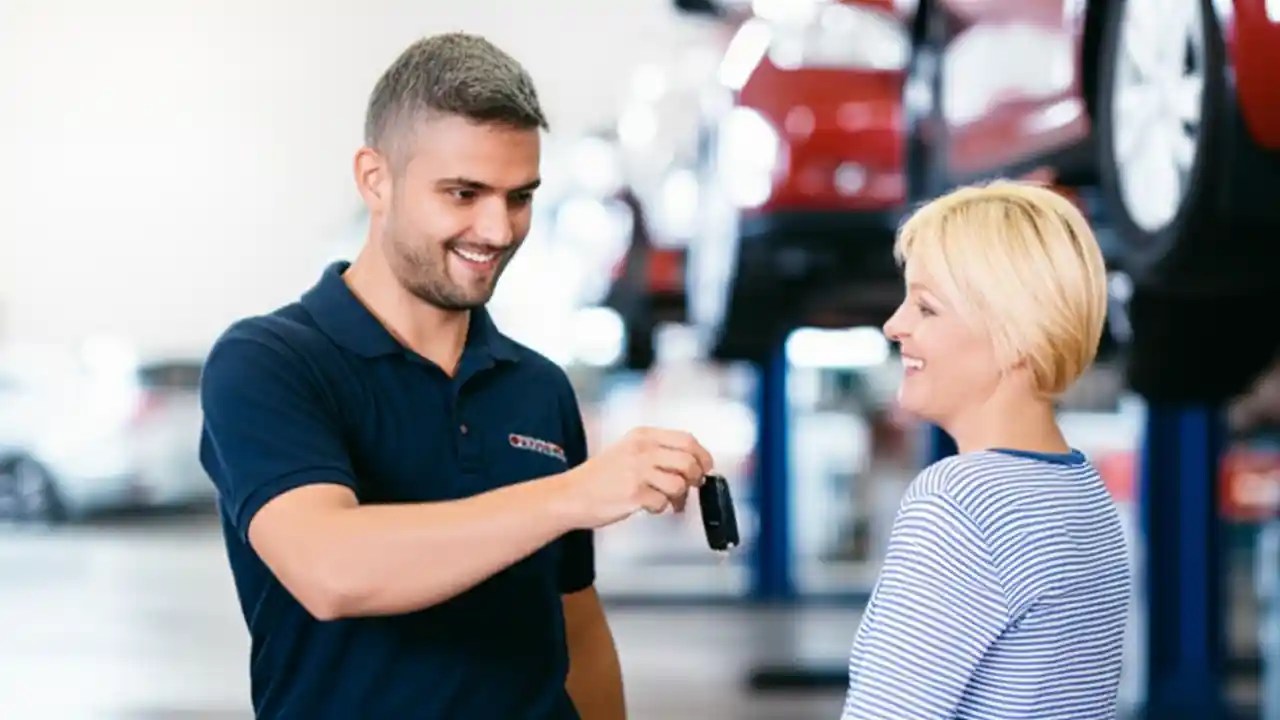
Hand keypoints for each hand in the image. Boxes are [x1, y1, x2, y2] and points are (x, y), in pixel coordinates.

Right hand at [558, 427, 713, 528]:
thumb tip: (693, 466)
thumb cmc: (601, 478)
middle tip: (691, 488)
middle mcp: (642, 450)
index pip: (687, 440)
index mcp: (643, 436)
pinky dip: (660, 508)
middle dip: (696, 478)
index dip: (702, 456)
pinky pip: (663, 503)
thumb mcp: (628, 451)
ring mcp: (638, 471)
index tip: (705, 468)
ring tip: (669, 501)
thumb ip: (658, 453)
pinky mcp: (634, 494)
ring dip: (679, 497)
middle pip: (688, 461)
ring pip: (680, 483)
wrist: (572, 495)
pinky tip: (648, 506)